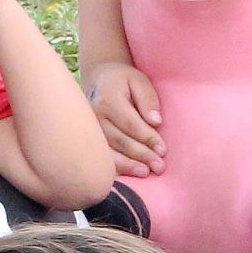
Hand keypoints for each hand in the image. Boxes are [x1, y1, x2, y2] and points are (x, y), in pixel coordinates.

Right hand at [86, 61, 165, 176]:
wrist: (99, 78)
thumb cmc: (124, 81)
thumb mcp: (139, 81)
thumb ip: (148, 100)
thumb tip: (155, 122)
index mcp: (108, 99)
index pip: (131, 123)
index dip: (147, 138)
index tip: (163, 150)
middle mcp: (94, 115)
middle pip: (119, 140)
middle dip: (141, 155)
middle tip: (159, 166)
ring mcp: (89, 129)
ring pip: (108, 151)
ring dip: (128, 165)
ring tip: (145, 173)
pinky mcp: (88, 138)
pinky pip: (101, 156)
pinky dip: (115, 167)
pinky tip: (128, 174)